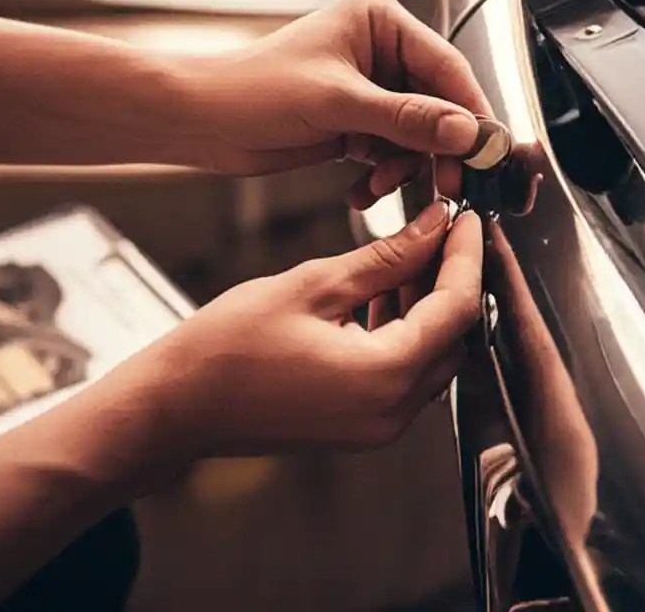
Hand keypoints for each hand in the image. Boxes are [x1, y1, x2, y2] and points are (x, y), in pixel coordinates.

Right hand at [102, 202, 480, 475]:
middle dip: (449, 279)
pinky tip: (380, 293)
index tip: (467, 218)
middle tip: (436, 229)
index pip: (456, 308)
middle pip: (452, 336)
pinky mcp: (361, 426)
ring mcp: (378, 426)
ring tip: (405, 253)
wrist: (177, 406)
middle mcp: (392, 412)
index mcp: (384, 376)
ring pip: (431, 356)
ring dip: (425, 305)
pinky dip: (402, 332)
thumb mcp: (312, 285)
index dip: (467, 257)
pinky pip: (404, 375)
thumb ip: (385, 258)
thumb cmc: (228, 347)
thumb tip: (433, 228)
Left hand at [185, 0, 490, 205]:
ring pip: (416, 135)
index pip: (446, 66)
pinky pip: (390, 153)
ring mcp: (368, 90)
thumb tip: (466, 130)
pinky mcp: (355, 124)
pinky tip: (364, 190)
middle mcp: (379, 52)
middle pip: (437, 104)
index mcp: (380, 22)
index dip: (471, 111)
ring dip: (407, 166)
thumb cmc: (252, 90)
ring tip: (384, 184)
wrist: (201, 121)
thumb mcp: (339, 103)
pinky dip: (384, 175)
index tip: (489, 149)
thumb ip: (408, 118)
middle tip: (451, 182)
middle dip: (439, 147)